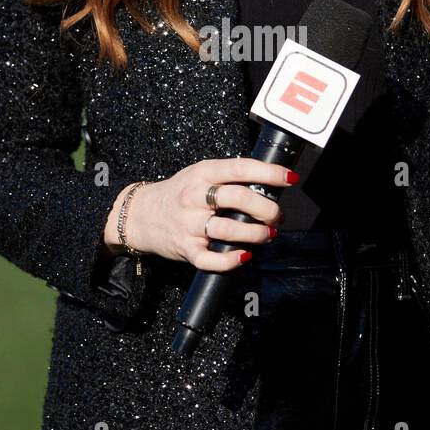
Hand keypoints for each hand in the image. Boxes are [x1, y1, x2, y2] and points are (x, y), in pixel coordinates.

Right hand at [104, 158, 292, 270]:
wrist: (139, 215)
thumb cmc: (178, 194)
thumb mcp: (199, 175)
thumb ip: (227, 177)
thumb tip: (268, 184)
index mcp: (202, 173)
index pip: (240, 168)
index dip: (269, 172)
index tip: (290, 178)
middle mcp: (194, 196)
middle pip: (238, 198)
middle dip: (267, 209)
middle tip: (277, 215)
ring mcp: (188, 223)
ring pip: (228, 230)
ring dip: (256, 234)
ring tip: (268, 235)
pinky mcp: (185, 248)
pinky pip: (211, 259)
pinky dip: (231, 261)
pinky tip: (244, 256)